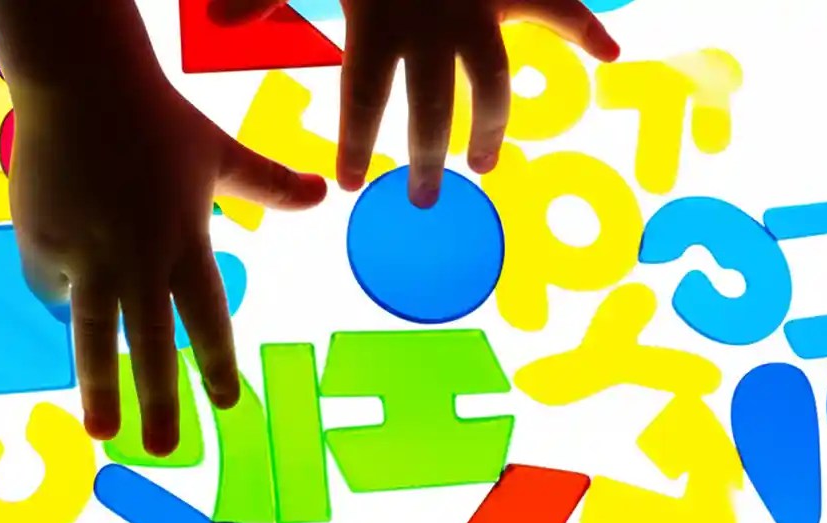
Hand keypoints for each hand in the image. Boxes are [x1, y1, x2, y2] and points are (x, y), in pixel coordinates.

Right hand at [7, 61, 326, 453]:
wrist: (80, 82)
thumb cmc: (157, 119)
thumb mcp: (219, 152)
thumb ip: (269, 183)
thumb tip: (325, 195)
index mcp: (185, 239)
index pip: (206, 316)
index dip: (216, 363)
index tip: (228, 404)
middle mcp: (138, 256)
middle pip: (151, 342)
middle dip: (161, 400)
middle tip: (166, 450)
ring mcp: (86, 253)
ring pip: (95, 335)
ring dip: (100, 387)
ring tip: (104, 432)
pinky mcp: (42, 244)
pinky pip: (55, 288)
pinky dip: (66, 295)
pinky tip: (71, 281)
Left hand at [210, 0, 618, 206]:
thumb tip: (215, 21)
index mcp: (378, 21)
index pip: (362, 101)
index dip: (356, 146)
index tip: (352, 185)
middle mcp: (432, 24)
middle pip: (430, 111)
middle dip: (426, 159)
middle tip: (422, 199)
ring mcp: (477, 6)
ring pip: (494, 81)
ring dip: (494, 124)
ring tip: (488, 163)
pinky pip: (558, 8)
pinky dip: (587, 29)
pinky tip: (611, 56)